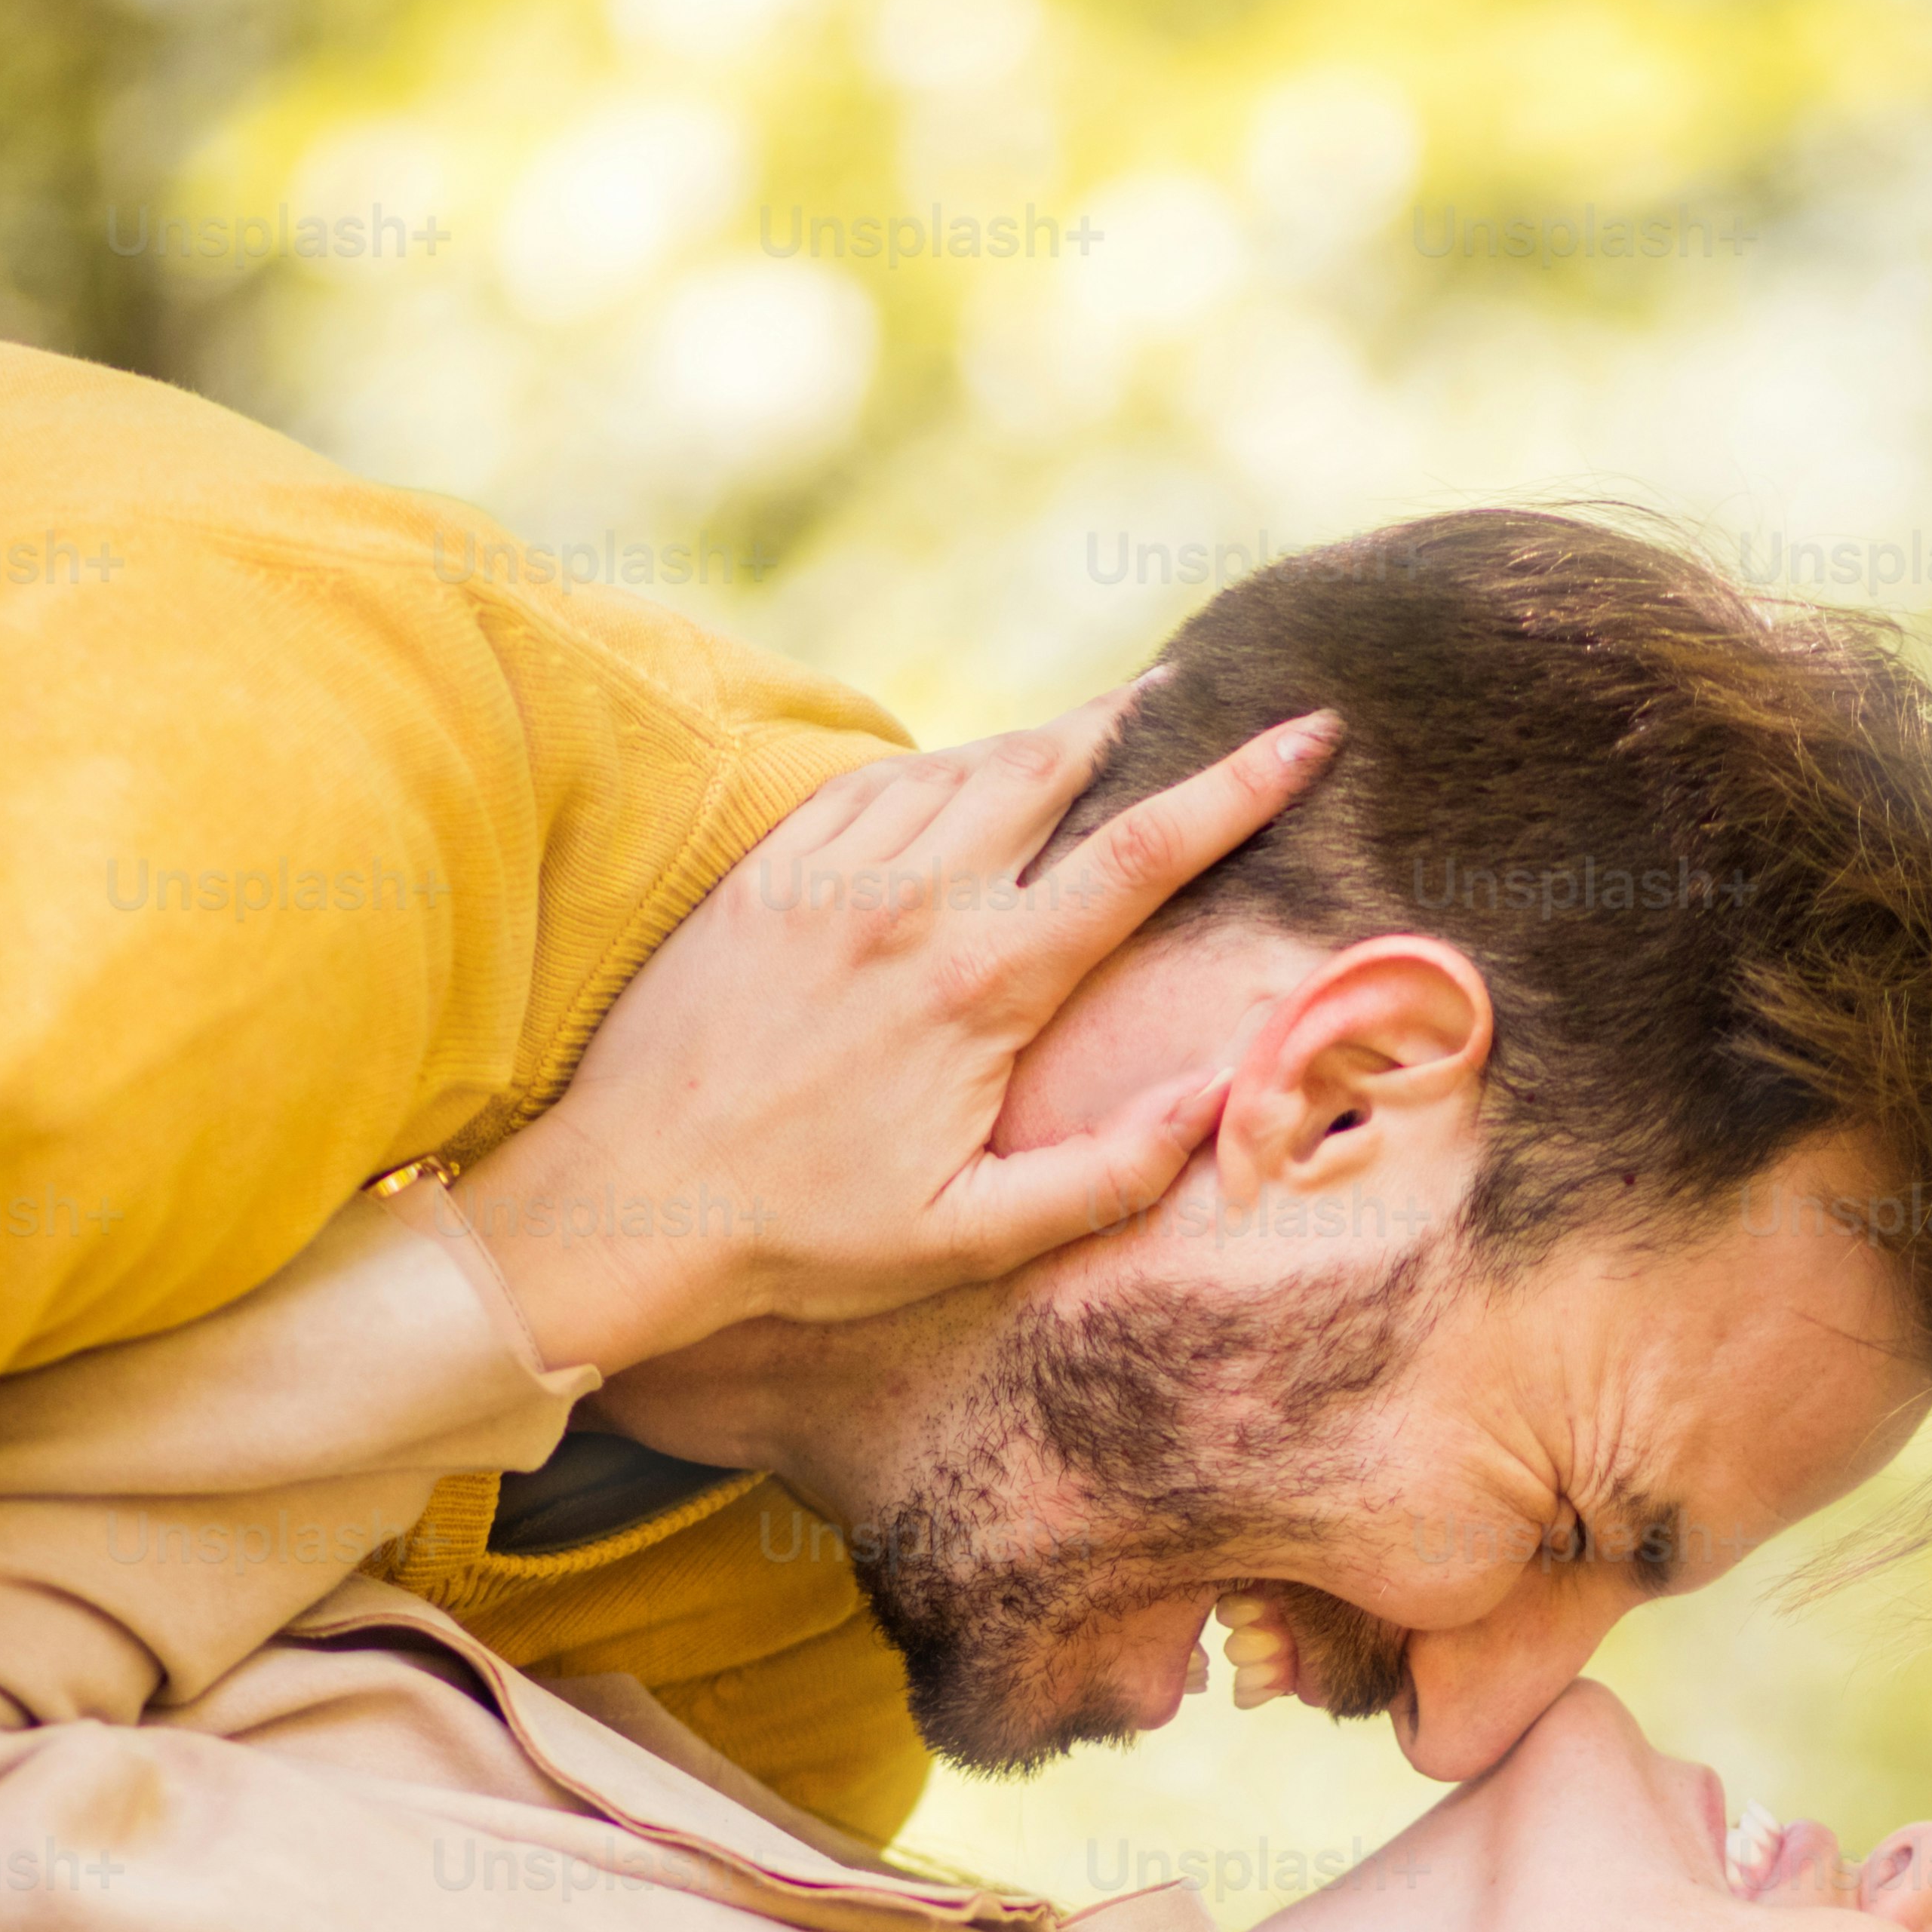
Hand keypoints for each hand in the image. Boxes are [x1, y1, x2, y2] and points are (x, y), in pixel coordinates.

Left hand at [446, 682, 1343, 1370]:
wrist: (623, 1204)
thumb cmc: (801, 1242)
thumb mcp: (969, 1239)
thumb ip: (1108, 1172)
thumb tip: (1220, 1098)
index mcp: (979, 987)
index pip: (1140, 857)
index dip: (1237, 785)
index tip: (1308, 731)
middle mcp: (908, 902)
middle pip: (1053, 769)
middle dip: (1139, 721)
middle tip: (1198, 689)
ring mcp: (828, 876)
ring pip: (965, 763)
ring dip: (1043, 737)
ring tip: (1101, 723)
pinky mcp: (765, 874)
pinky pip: (874, 781)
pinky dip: (941, 762)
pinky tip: (965, 769)